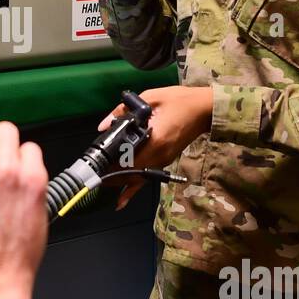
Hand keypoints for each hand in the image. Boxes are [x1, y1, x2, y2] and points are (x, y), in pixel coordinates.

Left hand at [97, 85, 212, 209]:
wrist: (204, 109)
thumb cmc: (179, 100)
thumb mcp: (150, 98)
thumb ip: (123, 111)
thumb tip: (103, 126)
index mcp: (155, 139)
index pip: (128, 159)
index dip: (110, 165)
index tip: (95, 166)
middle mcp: (159, 155)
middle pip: (131, 172)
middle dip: (111, 176)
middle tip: (93, 177)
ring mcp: (163, 161)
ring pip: (138, 178)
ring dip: (119, 182)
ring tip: (101, 184)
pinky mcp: (165, 161)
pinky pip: (146, 177)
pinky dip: (133, 188)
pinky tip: (121, 200)